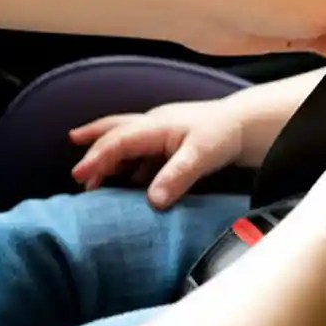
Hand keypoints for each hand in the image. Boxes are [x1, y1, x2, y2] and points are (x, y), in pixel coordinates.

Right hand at [69, 99, 246, 209]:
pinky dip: (132, 165)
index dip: (97, 158)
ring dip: (110, 157)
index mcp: (156, 125)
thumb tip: (152, 202)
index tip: (79, 176)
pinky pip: (145, 152)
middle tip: (75, 170)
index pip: (119, 141)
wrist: (250, 123)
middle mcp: (155, 125)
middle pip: (115, 132)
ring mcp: (164, 132)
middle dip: (93, 147)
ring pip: (128, 141)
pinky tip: (132, 182)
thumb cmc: (225, 134)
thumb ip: (176, 177)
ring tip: (93, 176)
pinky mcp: (174, 143)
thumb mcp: (201, 156)